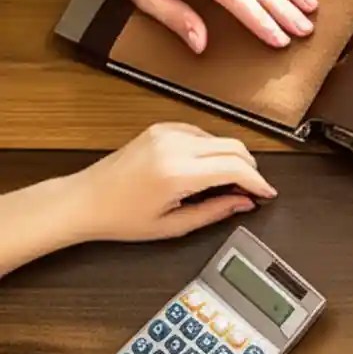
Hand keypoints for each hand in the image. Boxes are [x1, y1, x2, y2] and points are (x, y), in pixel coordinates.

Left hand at [60, 123, 276, 242]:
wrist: (84, 201)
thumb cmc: (119, 216)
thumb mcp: (172, 225)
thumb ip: (215, 212)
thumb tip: (244, 202)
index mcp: (177, 172)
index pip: (235, 167)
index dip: (258, 182)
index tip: (267, 193)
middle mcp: (174, 146)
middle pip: (234, 147)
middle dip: (250, 169)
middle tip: (251, 190)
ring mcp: (167, 133)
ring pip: (221, 138)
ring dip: (232, 158)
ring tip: (228, 182)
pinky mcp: (161, 128)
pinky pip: (202, 133)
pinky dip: (213, 149)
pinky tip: (207, 168)